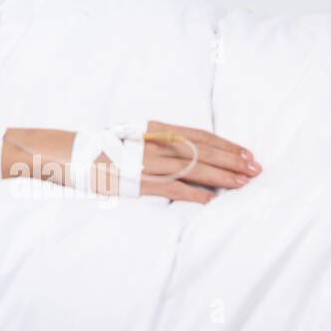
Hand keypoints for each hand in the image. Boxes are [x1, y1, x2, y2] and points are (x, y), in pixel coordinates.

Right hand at [111, 121, 261, 203]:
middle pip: (203, 151)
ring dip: (222, 176)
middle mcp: (157, 144)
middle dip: (232, 160)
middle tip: (255, 169)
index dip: (226, 144)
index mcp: (156, 130)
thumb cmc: (104, 146)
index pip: (200, 136)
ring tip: (243, 183)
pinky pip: (174, 189)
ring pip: (194, 169)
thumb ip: (159, 139)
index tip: (246, 153)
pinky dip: (195, 194)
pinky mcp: (141, 181)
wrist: (75, 154)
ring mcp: (149, 163)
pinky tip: (211, 200)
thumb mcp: (134, 133)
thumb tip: (186, 147)